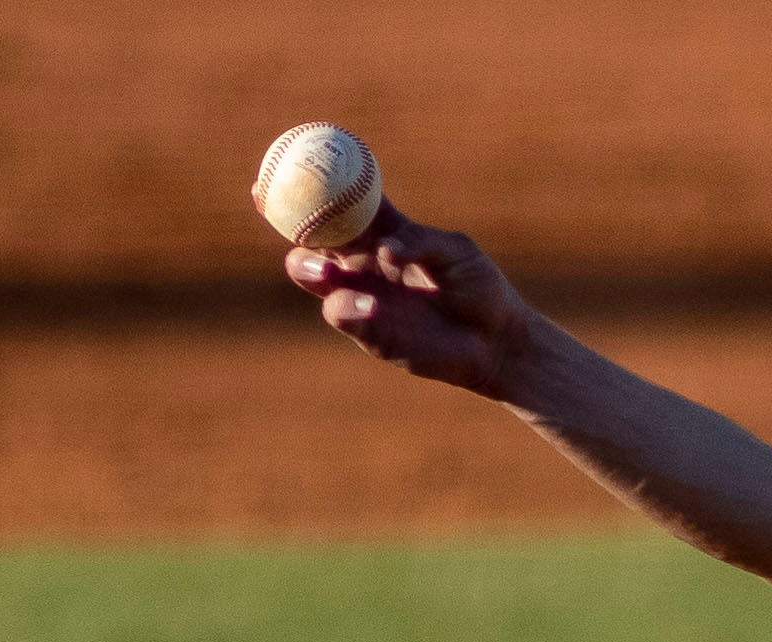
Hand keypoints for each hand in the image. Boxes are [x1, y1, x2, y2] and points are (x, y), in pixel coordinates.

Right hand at [286, 208, 538, 399]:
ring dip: (311, 269)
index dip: (305, 187)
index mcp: (379, 231)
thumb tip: (385, 249)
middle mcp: (363, 262)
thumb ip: (420, 241)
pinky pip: (344, 316)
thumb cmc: (478, 286)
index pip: (334, 204)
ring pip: (315, 279)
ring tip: (328, 270)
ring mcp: (362, 297)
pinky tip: (370, 306)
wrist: (496, 339)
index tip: (275, 172)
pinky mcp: (370, 335)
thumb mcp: (454, 250)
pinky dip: (349, 309)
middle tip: (293, 224)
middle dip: (291, 227)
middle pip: (310, 239)